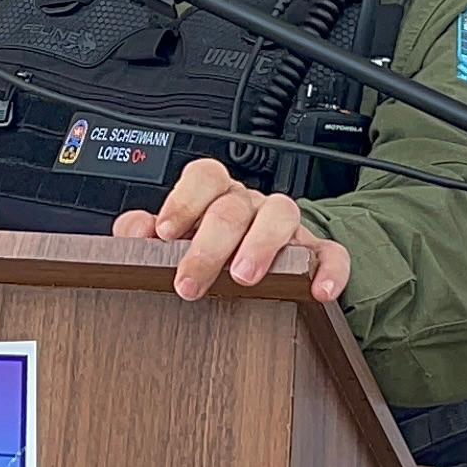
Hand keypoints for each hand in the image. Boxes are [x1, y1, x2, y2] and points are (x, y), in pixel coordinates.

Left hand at [112, 158, 350, 302]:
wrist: (256, 269)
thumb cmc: (209, 253)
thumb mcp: (170, 243)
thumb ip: (142, 234)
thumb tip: (134, 230)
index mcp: (215, 196)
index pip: (205, 176)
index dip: (184, 200)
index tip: (165, 233)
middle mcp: (251, 205)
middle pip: (235, 206)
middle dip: (210, 245)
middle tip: (189, 281)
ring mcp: (286, 226)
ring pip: (282, 213)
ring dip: (261, 245)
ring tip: (243, 277)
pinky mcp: (316, 252)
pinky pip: (331, 251)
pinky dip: (328, 269)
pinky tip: (318, 290)